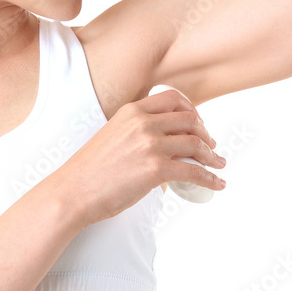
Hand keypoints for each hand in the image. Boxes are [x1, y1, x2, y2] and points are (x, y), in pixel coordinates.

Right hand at [45, 87, 227, 226]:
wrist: (73, 191)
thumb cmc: (89, 170)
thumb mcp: (112, 135)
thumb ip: (136, 131)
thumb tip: (163, 142)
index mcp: (132, 111)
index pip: (173, 98)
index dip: (192, 110)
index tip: (199, 123)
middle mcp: (143, 123)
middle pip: (190, 120)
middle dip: (206, 133)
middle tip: (211, 146)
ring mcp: (151, 145)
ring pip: (195, 144)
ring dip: (212, 156)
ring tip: (218, 164)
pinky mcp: (156, 169)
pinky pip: (193, 171)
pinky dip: (210, 178)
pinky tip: (216, 183)